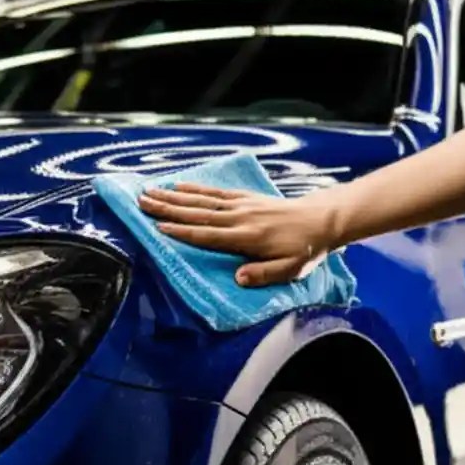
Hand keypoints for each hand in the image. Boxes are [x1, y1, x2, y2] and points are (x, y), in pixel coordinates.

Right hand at [137, 182, 338, 286]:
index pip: (208, 234)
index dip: (182, 231)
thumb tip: (237, 279)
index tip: (158, 226)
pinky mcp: (245, 197)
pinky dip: (196, 188)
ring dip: (174, 196)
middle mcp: (240, 218)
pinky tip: (179, 185)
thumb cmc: (305, 249)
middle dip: (168, 208)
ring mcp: (242, 205)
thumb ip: (263, 274)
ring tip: (151, 192)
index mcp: (247, 238)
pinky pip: (216, 192)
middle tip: (142, 203)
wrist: (322, 220)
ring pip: (202, 200)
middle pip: (197, 213)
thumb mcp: (290, 269)